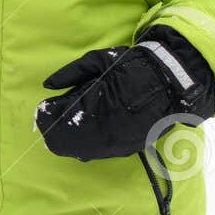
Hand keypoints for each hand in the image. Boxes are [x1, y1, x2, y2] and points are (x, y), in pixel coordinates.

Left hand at [34, 26, 214, 161]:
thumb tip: (48, 85)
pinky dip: (84, 145)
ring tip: (67, 125)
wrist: (169, 82)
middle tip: (52, 117)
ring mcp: (110, 143)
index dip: (46, 112)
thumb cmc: (132, 67)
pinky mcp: (122, 149)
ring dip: (66, 139)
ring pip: (75, 151)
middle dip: (53, 129)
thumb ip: (70, 73)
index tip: (45, 107)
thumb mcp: (98, 61)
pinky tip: (84, 133)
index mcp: (89, 105)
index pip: (54, 117)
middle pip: (59, 140)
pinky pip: (94, 153)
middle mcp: (98, 130)